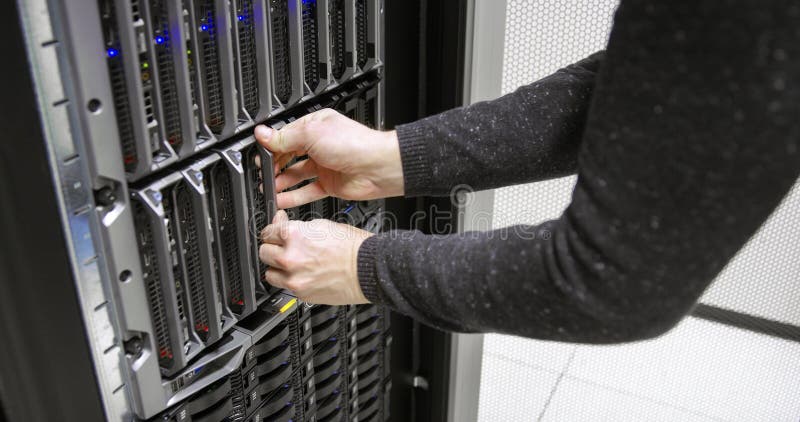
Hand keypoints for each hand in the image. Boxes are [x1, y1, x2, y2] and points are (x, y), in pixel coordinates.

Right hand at [254, 109, 402, 208]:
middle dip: (274, 166)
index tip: (260, 156)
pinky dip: (293, 196)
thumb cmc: (353, 144)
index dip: (271, 146)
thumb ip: (285, 137)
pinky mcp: (329, 184)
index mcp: (314, 126)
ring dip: (281, 182)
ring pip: (296, 175)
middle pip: (289, 156)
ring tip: (268, 188)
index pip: (285, 136)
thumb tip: (263, 134)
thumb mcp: (312, 135)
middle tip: (263, 174)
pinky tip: (281, 199)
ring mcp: (324, 165)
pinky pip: (306, 191)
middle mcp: (319, 145)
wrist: (377, 167)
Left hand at [259, 210, 372, 304]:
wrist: (368, 269)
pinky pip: (285, 286)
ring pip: (269, 273)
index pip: (267, 232)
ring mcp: (294, 278)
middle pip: (264, 252)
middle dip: (273, 248)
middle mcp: (290, 258)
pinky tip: (305, 273)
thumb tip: (280, 222)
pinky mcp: (300, 294)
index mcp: (294, 235)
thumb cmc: (352, 246)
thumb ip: (295, 226)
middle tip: (285, 248)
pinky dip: (291, 281)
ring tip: (295, 263)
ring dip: (278, 268)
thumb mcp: (322, 225)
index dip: (273, 232)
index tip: (276, 234)